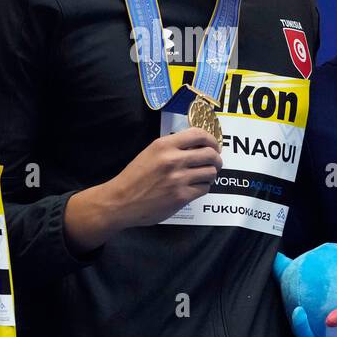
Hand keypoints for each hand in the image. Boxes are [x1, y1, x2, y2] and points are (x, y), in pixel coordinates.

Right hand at [64, 127, 222, 250]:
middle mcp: (173, 160)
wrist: (120, 201)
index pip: (199, 134)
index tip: (213, 146)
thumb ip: (171, 148)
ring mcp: (179, 179)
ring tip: (204, 176)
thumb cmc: (134, 177)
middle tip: (215, 162)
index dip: (211, 140)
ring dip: (211, 174)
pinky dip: (203, 187)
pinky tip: (195, 188)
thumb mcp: (150, 153)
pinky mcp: (181, 196)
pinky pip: (204, 188)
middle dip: (216, 159)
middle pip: (210, 154)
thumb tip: (196, 147)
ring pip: (210, 172)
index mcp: (164, 145)